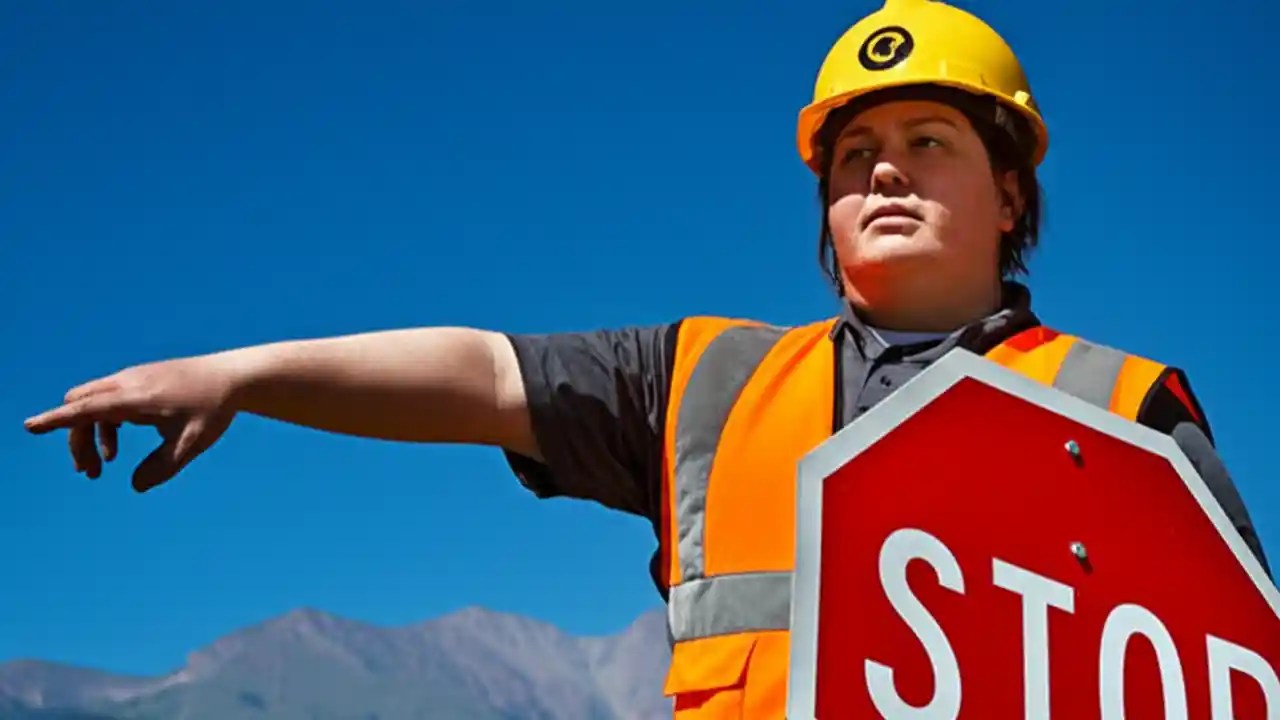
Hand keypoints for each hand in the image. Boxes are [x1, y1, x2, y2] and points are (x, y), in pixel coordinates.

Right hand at [24, 354, 241, 491]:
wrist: (233, 377)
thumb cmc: (213, 408)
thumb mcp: (190, 443)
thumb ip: (162, 467)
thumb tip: (135, 486)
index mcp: (135, 397)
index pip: (86, 409)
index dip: (56, 421)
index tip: (30, 427)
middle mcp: (127, 383)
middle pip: (82, 407)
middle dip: (77, 439)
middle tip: (89, 473)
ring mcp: (133, 379)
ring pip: (92, 404)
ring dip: (90, 435)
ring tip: (102, 466)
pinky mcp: (140, 381)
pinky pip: (107, 402)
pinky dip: (104, 425)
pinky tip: (116, 450)